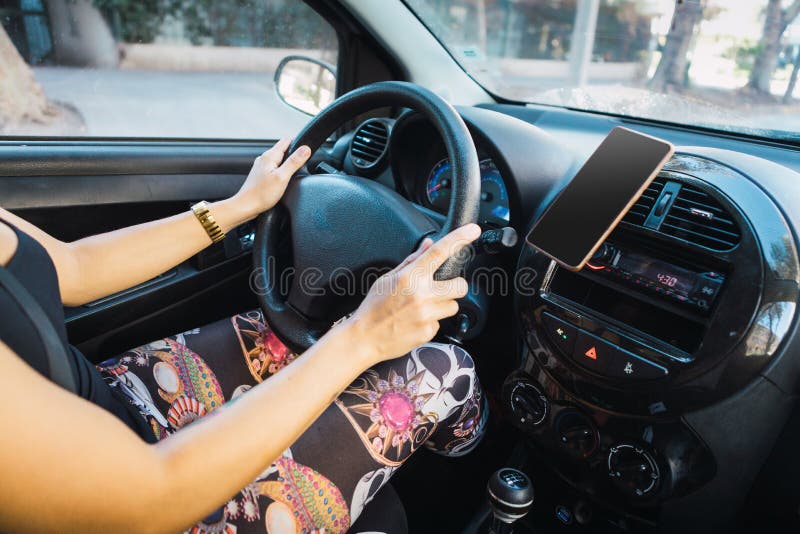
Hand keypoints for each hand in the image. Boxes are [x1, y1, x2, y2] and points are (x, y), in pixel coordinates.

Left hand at [234, 137, 310, 218]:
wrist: (246, 206)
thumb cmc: (261, 194)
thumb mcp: (282, 177)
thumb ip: (294, 162)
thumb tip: (305, 149)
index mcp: (270, 156)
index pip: (287, 140)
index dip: (298, 144)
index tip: (306, 151)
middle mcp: (264, 159)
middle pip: (283, 149)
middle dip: (294, 154)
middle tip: (302, 165)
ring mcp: (262, 167)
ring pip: (279, 159)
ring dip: (288, 163)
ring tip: (294, 173)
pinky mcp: (261, 175)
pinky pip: (275, 168)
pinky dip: (282, 171)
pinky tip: (284, 179)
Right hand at [345, 224, 481, 365]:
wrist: (364, 338)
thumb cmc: (374, 307)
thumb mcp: (388, 278)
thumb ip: (412, 261)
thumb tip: (429, 244)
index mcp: (410, 277)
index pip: (440, 252)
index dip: (459, 239)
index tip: (472, 230)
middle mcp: (421, 294)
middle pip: (460, 286)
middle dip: (454, 286)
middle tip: (441, 288)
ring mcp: (426, 314)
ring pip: (453, 306)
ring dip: (443, 305)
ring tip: (423, 307)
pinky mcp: (428, 332)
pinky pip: (440, 323)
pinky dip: (431, 321)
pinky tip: (415, 321)